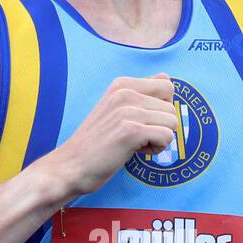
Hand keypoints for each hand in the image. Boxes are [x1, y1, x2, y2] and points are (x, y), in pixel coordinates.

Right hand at [52, 72, 177, 196]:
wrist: (71, 166)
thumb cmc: (96, 142)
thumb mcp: (116, 108)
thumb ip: (142, 92)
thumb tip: (166, 77)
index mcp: (122, 84)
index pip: (167, 86)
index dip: (160, 109)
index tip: (139, 122)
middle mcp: (126, 92)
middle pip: (172, 108)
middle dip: (159, 127)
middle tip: (135, 137)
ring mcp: (128, 110)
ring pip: (172, 123)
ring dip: (158, 139)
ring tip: (134, 144)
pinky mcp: (131, 131)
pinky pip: (167, 136)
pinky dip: (156, 149)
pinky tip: (134, 151)